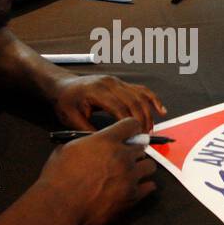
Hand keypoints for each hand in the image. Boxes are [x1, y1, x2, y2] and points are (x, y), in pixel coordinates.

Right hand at [36, 118, 157, 224]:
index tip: (128, 135)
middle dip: (134, 150)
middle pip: (142, 147)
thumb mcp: (69, 149)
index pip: (132, 125)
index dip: (130, 129)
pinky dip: (143, 186)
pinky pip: (149, 187)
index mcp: (107, 140)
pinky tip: (133, 187)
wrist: (60, 206)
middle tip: (124, 158)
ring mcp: (130, 177)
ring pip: (149, 166)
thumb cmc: (58, 178)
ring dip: (140, 168)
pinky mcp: (133, 197)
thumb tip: (94, 144)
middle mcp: (123, 156)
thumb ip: (88, 143)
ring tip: (130, 174)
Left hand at [52, 75, 166, 130]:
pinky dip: (152, 99)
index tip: (135, 138)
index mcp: (97, 91)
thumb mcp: (72, 119)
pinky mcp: (120, 83)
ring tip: (151, 130)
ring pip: (140, 96)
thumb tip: (108, 143)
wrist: (62, 86)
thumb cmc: (65, 102)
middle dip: (142, 120)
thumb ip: (88, 130)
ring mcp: (117, 81)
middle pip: (134, 101)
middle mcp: (110, 83)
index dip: (130, 123)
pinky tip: (161, 110)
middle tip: (145, 138)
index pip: (120, 107)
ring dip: (148, 113)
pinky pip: (140, 90)